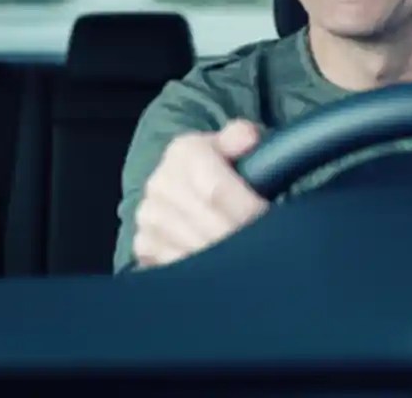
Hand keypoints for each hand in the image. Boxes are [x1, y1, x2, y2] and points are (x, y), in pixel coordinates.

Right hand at [133, 119, 268, 268]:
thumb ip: (243, 137)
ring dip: (225, 261)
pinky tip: (221, 267)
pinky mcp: (143, 245)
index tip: (268, 219)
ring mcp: (148, 216)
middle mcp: (160, 183)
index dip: (246, 209)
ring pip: (194, 251)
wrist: (188, 184)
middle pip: (208, 225)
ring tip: (249, 258)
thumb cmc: (221, 166)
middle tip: (267, 248)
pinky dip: (203, 273)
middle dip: (242, 240)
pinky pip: (177, 268)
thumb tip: (248, 138)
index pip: (215, 189)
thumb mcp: (234, 144)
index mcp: (183, 152)